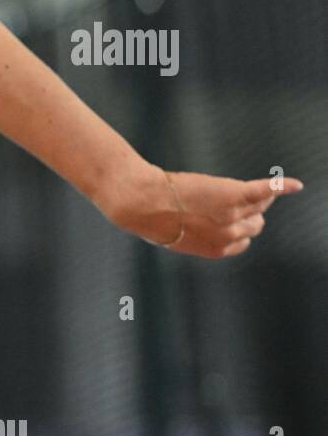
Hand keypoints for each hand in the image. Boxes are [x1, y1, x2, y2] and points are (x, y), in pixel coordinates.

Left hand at [101, 164, 304, 258]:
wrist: (142, 201)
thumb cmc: (150, 216)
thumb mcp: (174, 234)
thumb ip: (194, 234)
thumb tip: (195, 227)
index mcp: (215, 251)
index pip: (242, 241)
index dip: (236, 229)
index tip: (226, 220)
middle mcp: (229, 236)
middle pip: (256, 223)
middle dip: (246, 213)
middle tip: (226, 201)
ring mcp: (234, 214)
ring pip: (260, 205)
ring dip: (257, 197)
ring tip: (237, 188)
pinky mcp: (235, 193)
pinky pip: (266, 190)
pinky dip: (281, 186)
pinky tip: (294, 184)